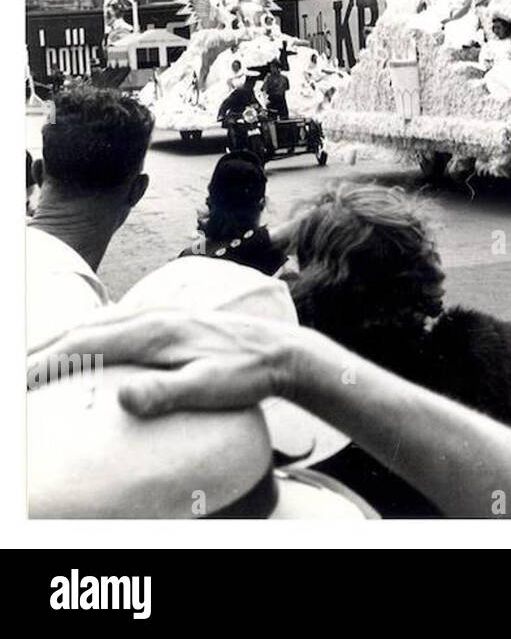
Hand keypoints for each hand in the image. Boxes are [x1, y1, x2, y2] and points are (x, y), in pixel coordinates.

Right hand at [26, 306, 299, 418]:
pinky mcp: (174, 318)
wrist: (284, 352)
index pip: (84, 345)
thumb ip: (165, 393)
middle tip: (17, 369)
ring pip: (100, 320)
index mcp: (155, 331)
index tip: (20, 380)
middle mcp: (155, 316)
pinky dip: (91, 329)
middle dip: (44, 347)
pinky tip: (88, 340)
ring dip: (64, 335)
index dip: (45, 362)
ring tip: (38, 354)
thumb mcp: (208, 388)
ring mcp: (164, 314)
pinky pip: (119, 320)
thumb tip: (121, 397)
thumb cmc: (247, 374)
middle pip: (84, 328)